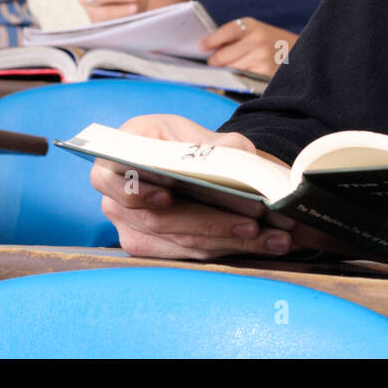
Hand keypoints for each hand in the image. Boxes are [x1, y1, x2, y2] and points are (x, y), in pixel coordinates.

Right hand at [90, 113, 292, 260]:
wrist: (182, 164)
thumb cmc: (181, 144)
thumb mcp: (195, 133)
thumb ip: (217, 143)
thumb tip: (239, 156)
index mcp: (118, 157)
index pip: (114, 176)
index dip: (137, 191)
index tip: (168, 197)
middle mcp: (114, 196)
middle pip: (160, 218)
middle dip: (213, 222)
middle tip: (256, 222)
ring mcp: (128, 226)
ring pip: (180, 240)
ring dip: (231, 241)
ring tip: (274, 236)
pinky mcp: (149, 247)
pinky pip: (189, 254)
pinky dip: (229, 248)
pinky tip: (263, 243)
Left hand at [200, 17, 296, 77]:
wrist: (298, 51)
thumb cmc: (269, 41)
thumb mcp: (254, 31)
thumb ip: (234, 37)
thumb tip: (207, 50)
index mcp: (252, 26)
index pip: (227, 32)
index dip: (211, 40)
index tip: (201, 47)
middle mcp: (257, 40)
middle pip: (223, 56)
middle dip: (215, 61)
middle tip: (213, 63)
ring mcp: (262, 58)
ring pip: (230, 69)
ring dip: (225, 71)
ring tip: (230, 68)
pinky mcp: (265, 73)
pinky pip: (241, 78)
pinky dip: (236, 79)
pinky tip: (240, 75)